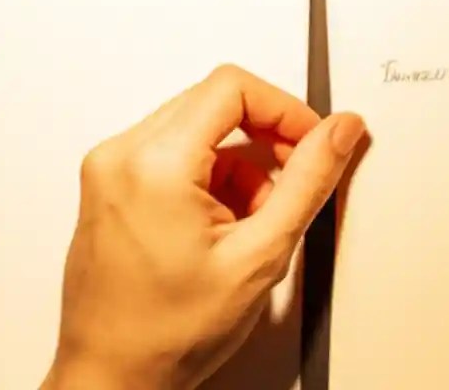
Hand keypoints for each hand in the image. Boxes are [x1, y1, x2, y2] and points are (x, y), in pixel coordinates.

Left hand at [40, 64, 366, 389]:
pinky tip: (226, 224)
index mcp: (152, 165)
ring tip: (255, 217)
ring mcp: (109, 171)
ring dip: (241, 160)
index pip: (232, 88)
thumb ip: (309, 181)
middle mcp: (119, 157)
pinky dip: (213, 176)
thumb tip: (339, 132)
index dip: (286, 108)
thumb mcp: (261, 253)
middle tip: (293, 178)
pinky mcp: (111, 186)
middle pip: (215, 101)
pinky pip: (175, 152)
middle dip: (267, 134)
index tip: (312, 141)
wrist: (114, 378)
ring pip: (198, 126)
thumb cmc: (167, 332)